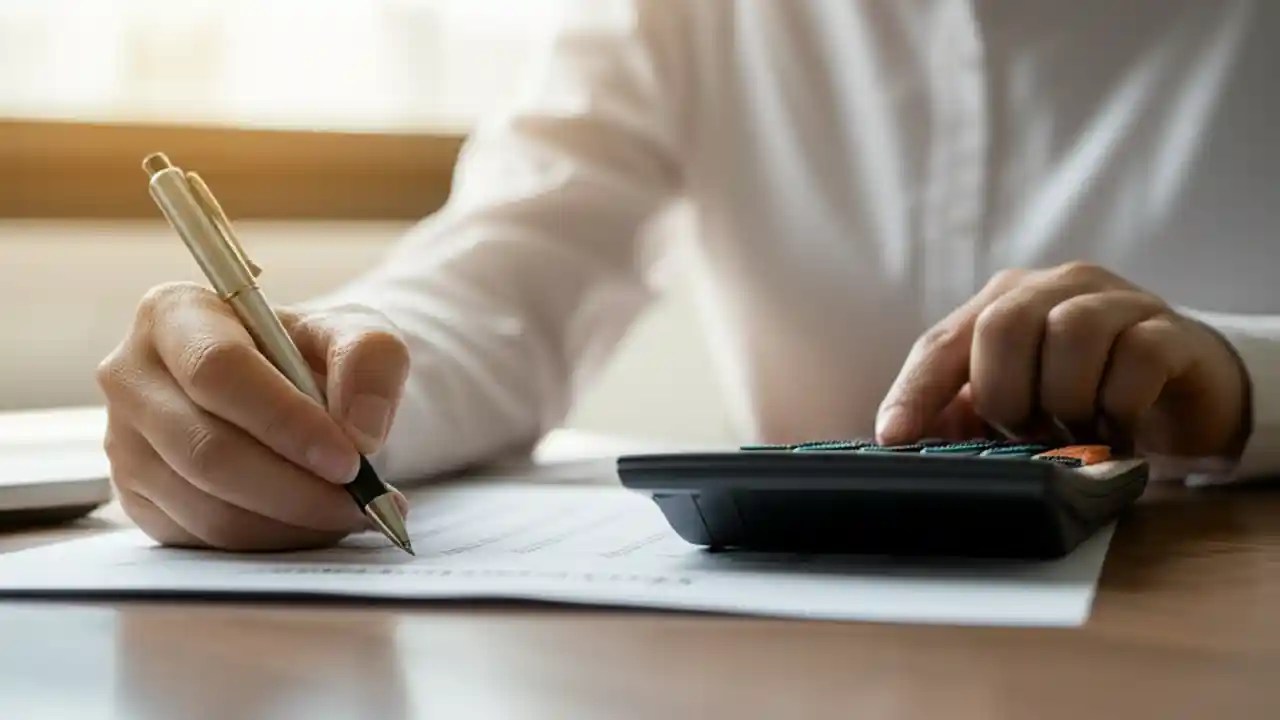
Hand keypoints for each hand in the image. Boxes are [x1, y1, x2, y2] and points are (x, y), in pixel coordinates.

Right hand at [98, 282, 410, 550]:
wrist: (288, 386)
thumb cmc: (311, 352)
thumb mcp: (354, 332)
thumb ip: (370, 361)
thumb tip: (360, 432)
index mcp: (175, 314)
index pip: (218, 370)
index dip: (285, 421)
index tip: (348, 460)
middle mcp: (132, 376)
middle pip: (207, 450)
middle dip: (295, 488)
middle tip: (359, 502)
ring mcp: (124, 443)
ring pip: (206, 506)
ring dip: (289, 522)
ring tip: (348, 513)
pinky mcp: (136, 498)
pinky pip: (203, 539)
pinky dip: (269, 541)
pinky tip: (312, 523)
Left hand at [875, 262, 1249, 457]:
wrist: (1185, 389)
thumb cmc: (1084, 394)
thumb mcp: (1017, 404)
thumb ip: (964, 417)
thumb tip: (905, 446)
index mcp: (1004, 301)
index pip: (941, 341)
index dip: (914, 391)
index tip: (896, 439)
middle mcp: (1057, 286)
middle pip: (1003, 324)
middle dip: (1004, 396)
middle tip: (1026, 433)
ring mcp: (1119, 301)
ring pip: (1071, 333)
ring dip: (1065, 400)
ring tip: (1076, 431)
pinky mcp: (1171, 330)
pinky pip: (1137, 358)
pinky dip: (1120, 404)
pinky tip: (1119, 429)